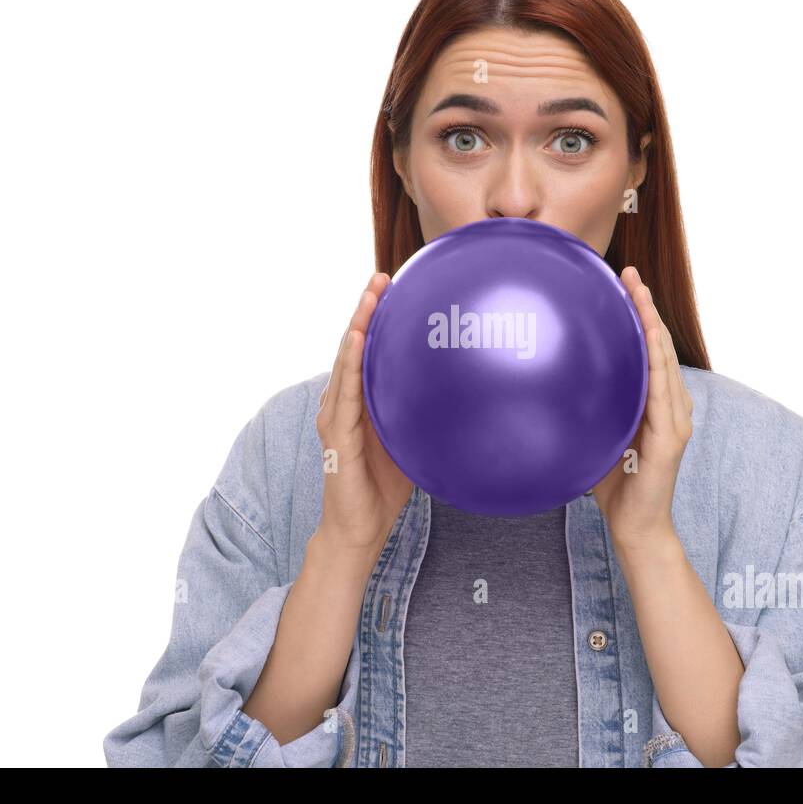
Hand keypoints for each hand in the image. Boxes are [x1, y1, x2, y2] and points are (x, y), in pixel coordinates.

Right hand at [314, 272, 412, 558]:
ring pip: (345, 360)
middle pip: (353, 345)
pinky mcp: (335, 434)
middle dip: (366, 308)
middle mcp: (341, 400)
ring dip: (357, 326)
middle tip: (381, 276)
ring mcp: (334, 415)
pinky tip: (357, 341)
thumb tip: (468, 392)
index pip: (367, 350)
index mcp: (359, 400)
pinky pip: (342, 393)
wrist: (361, 527)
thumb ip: (425, 411)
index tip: (393, 285)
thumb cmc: (385, 484)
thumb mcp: (412, 437)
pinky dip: (349, 364)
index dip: (376, 316)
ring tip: (369, 296)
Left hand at [590, 266, 693, 553]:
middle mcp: (673, 404)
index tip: (624, 281)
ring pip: (664, 360)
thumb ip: (584, 407)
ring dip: (652, 325)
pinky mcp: (672, 437)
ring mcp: (676, 419)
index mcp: (657, 401)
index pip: (649, 347)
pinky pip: (663, 393)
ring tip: (638, 293)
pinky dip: (656, 363)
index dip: (641, 313)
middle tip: (629, 272)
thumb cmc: (612, 482)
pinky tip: (648, 340)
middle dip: (647, 306)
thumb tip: (544, 383)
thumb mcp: (595, 433)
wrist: (635, 526)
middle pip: (660, 344)